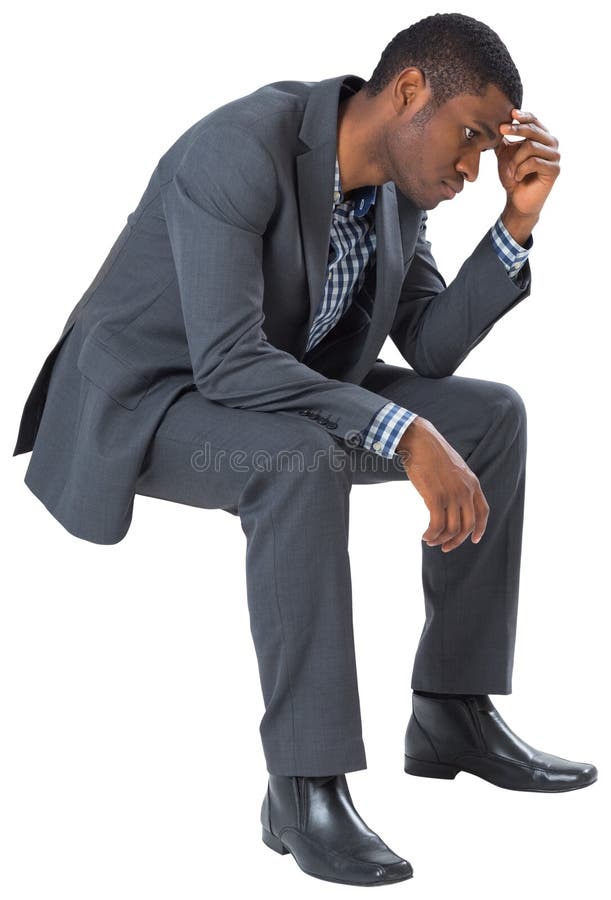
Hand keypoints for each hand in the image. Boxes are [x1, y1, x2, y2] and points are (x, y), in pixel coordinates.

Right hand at [396, 417, 488, 552]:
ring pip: (452, 529)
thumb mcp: (454, 468)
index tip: (474, 539)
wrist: (419, 440)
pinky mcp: (436, 497)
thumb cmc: (432, 453)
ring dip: (440, 540)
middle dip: (456, 541)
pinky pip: (437, 525)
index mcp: (472, 483)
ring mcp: (452, 495)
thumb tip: (451, 502)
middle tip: (444, 547)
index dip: (480, 529)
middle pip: (468, 526)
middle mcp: (465, 491)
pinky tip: (424, 535)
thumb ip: (458, 484)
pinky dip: (431, 535)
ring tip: (430, 540)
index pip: (483, 512)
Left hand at [495, 109, 559, 218]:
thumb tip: (494, 122)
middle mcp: (552, 144)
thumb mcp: (505, 154)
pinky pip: (534, 162)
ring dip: (515, 160)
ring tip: (511, 171)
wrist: (517, 199)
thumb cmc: (513, 176)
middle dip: (515, 129)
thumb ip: (503, 139)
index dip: (522, 116)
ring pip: (531, 147)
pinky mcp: (554, 170)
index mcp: (542, 137)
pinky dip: (521, 170)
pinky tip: (518, 177)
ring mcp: (555, 156)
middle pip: (533, 130)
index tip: (510, 113)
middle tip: (501, 130)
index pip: (534, 120)